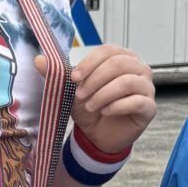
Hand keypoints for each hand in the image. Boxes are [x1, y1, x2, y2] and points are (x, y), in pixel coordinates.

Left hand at [41, 43, 156, 154]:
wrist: (97, 135)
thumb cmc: (90, 107)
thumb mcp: (71, 90)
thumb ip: (57, 73)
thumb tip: (38, 59)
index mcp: (122, 58)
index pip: (109, 51)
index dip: (90, 63)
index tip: (74, 78)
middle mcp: (138, 69)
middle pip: (119, 64)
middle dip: (95, 79)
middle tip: (80, 95)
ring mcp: (146, 88)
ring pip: (128, 82)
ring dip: (104, 93)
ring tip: (90, 105)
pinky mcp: (149, 108)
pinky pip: (137, 102)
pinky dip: (117, 106)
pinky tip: (105, 112)